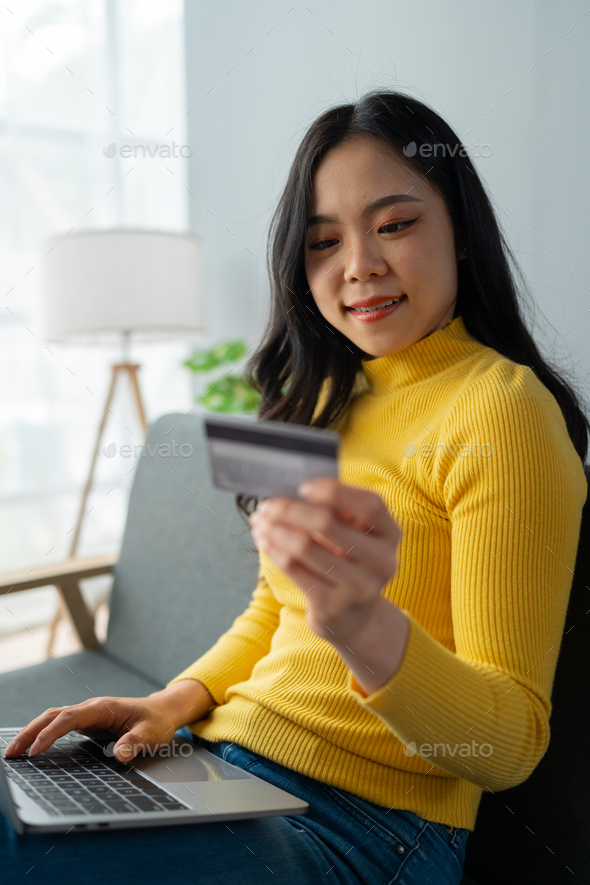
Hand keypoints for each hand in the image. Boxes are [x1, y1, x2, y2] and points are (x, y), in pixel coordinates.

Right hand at [3, 693, 185, 762]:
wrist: (163, 712)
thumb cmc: (157, 721)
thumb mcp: (151, 733)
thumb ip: (135, 742)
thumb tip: (119, 754)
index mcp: (103, 708)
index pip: (70, 717)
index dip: (51, 733)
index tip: (36, 750)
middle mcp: (91, 708)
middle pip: (53, 715)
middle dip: (30, 732)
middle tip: (11, 752)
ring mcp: (88, 715)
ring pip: (53, 719)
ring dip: (32, 732)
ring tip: (14, 752)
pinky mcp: (87, 724)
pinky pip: (59, 726)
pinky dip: (42, 734)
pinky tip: (32, 747)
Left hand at [249, 477, 402, 646]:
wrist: (355, 618)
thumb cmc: (350, 563)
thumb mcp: (357, 538)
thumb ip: (338, 514)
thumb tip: (291, 492)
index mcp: (390, 534)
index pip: (370, 505)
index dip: (336, 492)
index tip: (303, 487)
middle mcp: (381, 562)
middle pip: (328, 524)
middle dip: (290, 510)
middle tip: (267, 505)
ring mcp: (358, 587)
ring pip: (305, 547)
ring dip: (275, 529)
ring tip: (260, 521)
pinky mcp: (332, 606)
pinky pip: (294, 569)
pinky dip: (273, 550)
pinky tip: (263, 540)